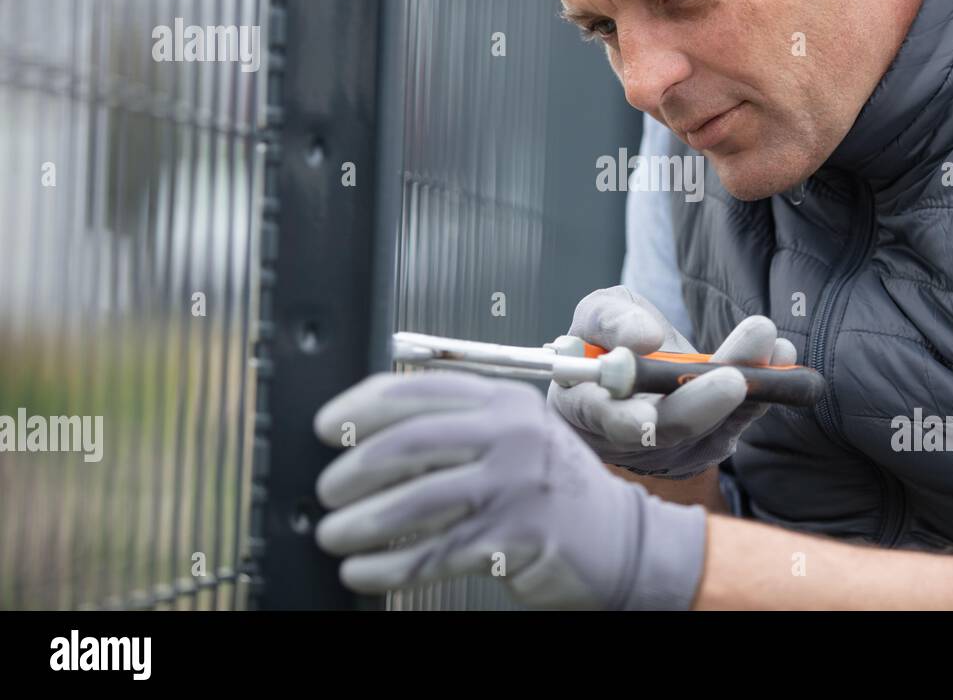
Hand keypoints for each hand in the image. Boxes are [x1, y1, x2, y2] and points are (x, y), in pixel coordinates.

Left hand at [312, 370, 706, 608]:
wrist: (617, 537)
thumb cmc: (550, 486)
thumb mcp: (514, 435)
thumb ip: (457, 424)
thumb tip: (365, 431)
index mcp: (505, 400)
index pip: (421, 389)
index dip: (362, 405)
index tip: (326, 427)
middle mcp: (513, 434)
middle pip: (411, 442)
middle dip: (353, 470)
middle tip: (327, 490)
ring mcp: (517, 485)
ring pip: (416, 501)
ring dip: (360, 523)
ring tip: (333, 535)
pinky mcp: (516, 537)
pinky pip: (433, 553)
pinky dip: (387, 566)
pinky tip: (361, 571)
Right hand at [548, 286, 795, 478]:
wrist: (639, 360)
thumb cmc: (607, 338)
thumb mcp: (599, 312)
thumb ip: (610, 319)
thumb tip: (645, 338)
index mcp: (584, 407)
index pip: (602, 419)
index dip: (625, 421)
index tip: (646, 414)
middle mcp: (627, 440)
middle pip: (668, 431)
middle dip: (703, 403)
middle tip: (735, 377)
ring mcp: (671, 450)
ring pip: (712, 427)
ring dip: (747, 388)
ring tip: (772, 348)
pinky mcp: (709, 445)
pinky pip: (739, 421)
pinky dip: (763, 389)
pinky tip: (780, 356)